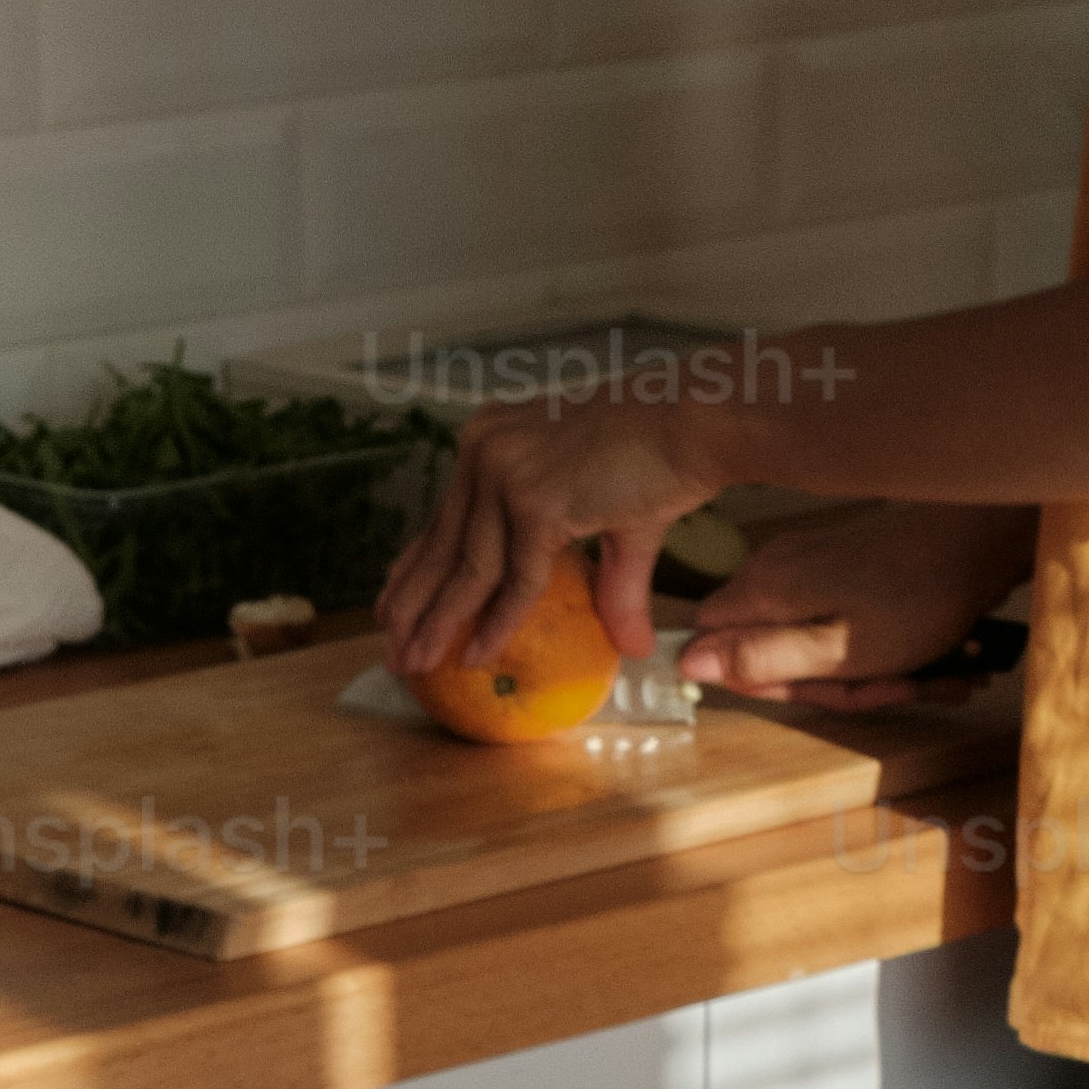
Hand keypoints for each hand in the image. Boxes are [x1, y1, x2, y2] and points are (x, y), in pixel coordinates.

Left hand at [378, 400, 728, 675]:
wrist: (698, 424)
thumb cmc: (664, 456)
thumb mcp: (612, 521)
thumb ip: (602, 582)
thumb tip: (627, 645)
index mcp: (492, 441)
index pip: (443, 516)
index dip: (415, 567)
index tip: (390, 605)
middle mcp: (486, 450)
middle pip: (442, 543)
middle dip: (413, 605)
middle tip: (392, 652)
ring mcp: (506, 473)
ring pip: (467, 568)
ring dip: (439, 624)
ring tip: (415, 664)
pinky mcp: (535, 500)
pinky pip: (514, 579)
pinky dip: (497, 623)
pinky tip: (476, 656)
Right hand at [676, 497, 1036, 695]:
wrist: (985, 537)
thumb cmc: (919, 597)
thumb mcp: (839, 650)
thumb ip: (761, 657)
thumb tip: (686, 664)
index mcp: (766, 589)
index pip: (710, 644)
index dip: (756, 680)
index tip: (812, 688)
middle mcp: (776, 568)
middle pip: (768, 648)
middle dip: (828, 682)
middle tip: (885, 686)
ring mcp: (809, 562)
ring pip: (813, 641)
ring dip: (866, 673)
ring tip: (920, 676)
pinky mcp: (841, 562)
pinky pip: (840, 622)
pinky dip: (880, 649)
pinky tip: (926, 661)